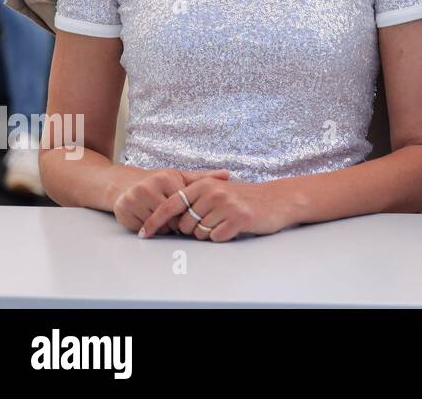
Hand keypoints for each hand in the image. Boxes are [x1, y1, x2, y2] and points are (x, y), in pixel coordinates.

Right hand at [112, 168, 228, 234]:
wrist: (124, 183)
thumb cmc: (158, 181)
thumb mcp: (180, 176)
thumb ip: (203, 177)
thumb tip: (227, 175)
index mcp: (165, 178)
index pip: (185, 205)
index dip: (189, 212)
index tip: (191, 213)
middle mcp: (148, 187)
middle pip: (171, 218)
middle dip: (177, 222)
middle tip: (177, 219)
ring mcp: (133, 199)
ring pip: (158, 226)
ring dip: (164, 227)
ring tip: (164, 218)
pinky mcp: (123, 211)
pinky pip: (143, 229)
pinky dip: (150, 229)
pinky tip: (150, 219)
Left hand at [140, 174, 288, 241]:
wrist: (277, 199)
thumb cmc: (244, 197)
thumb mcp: (217, 189)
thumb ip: (193, 196)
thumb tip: (164, 212)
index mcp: (204, 184)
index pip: (170, 204)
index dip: (155, 220)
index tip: (144, 233)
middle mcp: (213, 192)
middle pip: (184, 224)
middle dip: (192, 229)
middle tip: (212, 221)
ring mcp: (226, 205)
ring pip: (199, 233)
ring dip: (208, 233)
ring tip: (225, 222)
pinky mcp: (239, 218)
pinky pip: (216, 237)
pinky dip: (222, 236)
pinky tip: (233, 227)